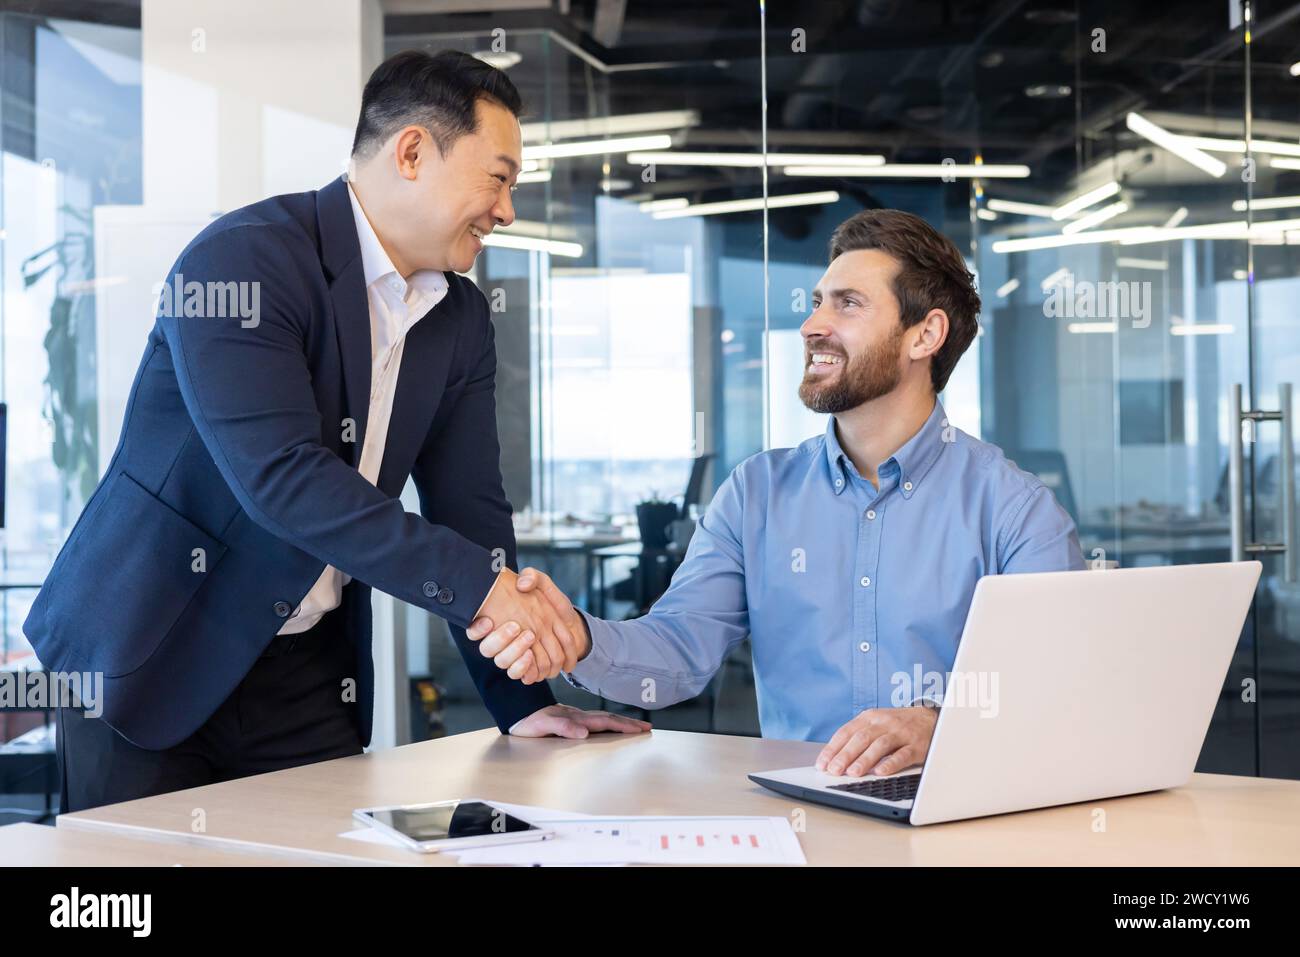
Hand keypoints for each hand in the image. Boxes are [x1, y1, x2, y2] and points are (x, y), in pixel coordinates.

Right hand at [467, 567, 587, 682]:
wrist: (569, 622)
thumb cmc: (551, 603)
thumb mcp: (543, 584)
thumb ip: (533, 578)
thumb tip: (522, 584)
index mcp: (499, 620)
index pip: (475, 630)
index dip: (476, 629)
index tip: (488, 621)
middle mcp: (502, 639)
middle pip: (488, 649)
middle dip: (501, 639)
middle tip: (518, 627)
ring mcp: (514, 654)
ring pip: (503, 663)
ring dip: (515, 652)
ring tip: (531, 638)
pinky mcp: (528, 666)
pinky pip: (519, 674)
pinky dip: (525, 669)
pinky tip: (531, 656)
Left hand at [508, 703, 650, 737]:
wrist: (513, 710)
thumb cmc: (525, 721)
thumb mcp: (541, 726)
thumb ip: (563, 727)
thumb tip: (584, 733)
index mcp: (574, 719)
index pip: (604, 722)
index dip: (623, 726)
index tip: (640, 729)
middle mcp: (576, 717)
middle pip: (608, 718)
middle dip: (628, 724)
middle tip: (646, 727)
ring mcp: (573, 717)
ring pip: (601, 718)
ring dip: (619, 722)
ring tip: (632, 726)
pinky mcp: (568, 719)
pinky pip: (592, 721)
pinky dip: (605, 722)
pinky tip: (606, 725)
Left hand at [815, 706, 938, 776]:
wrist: (930, 718)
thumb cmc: (897, 725)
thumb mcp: (876, 724)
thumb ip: (858, 737)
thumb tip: (835, 759)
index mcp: (869, 717)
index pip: (846, 732)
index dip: (832, 748)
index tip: (822, 764)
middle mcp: (883, 723)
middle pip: (861, 738)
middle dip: (845, 755)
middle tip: (833, 770)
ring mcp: (900, 733)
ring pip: (880, 745)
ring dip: (864, 760)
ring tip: (852, 773)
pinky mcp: (916, 744)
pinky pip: (902, 754)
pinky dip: (891, 763)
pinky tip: (880, 772)